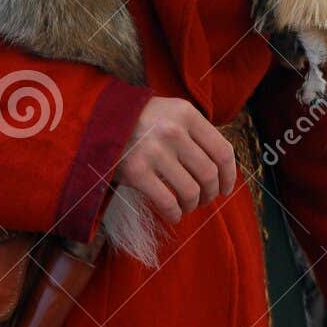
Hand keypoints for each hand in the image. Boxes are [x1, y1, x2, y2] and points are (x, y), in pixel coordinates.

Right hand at [113, 96, 236, 224]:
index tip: (227, 189)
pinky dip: (175, 213)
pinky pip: (167, 202)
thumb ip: (196, 131)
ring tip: (187, 205)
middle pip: (209, 174)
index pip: (222, 151)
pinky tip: (173, 214)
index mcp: (186, 114)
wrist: (97, 121)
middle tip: (204, 199)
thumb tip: (223, 167)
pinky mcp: (136, 171)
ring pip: (191, 191)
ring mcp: (154, 151)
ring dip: (193, 204)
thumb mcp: (171, 112)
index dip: (229, 176)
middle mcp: (173, 131)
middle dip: (211, 193)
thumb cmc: (141, 119)